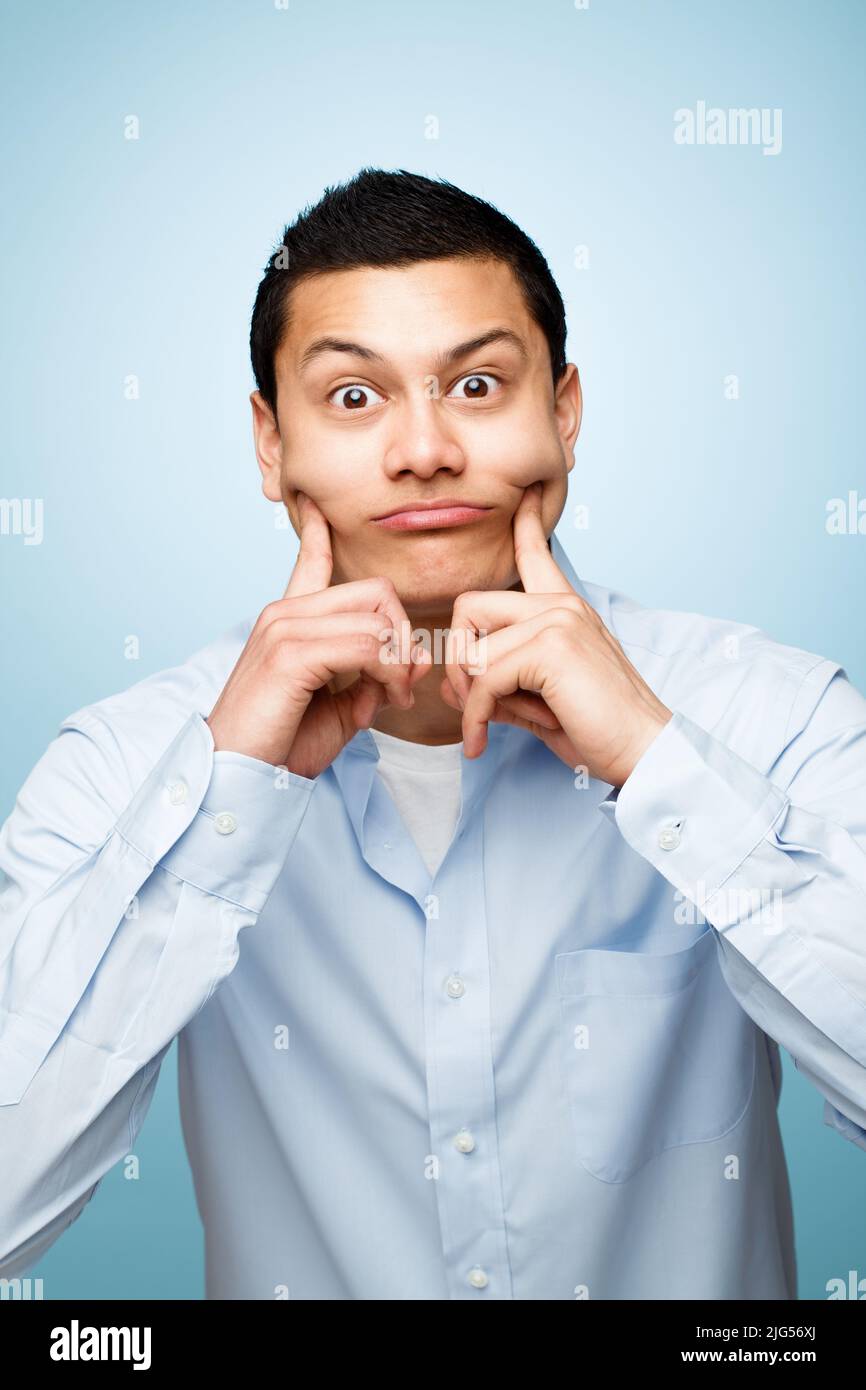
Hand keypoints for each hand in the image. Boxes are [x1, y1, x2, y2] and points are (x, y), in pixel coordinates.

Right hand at [207, 493, 431, 778]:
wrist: (238, 775)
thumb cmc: (284, 744)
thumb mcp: (340, 708)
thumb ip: (373, 678)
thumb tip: (415, 659)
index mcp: (289, 621)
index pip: (311, 561)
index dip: (321, 535)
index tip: (317, 508)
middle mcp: (284, 613)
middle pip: (375, 592)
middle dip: (404, 636)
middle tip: (401, 682)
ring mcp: (284, 628)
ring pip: (377, 619)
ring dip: (400, 663)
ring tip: (391, 698)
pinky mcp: (290, 654)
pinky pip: (367, 646)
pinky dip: (388, 673)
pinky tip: (382, 700)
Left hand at [441, 483, 671, 785]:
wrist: (643, 751)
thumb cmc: (598, 731)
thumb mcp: (539, 703)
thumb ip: (500, 686)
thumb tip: (453, 687)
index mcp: (565, 610)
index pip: (536, 553)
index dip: (525, 524)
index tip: (527, 494)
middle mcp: (561, 606)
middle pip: (469, 606)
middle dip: (455, 658)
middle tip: (467, 701)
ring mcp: (557, 621)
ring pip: (472, 650)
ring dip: (468, 698)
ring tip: (485, 727)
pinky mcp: (551, 648)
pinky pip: (484, 678)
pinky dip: (474, 716)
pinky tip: (480, 742)